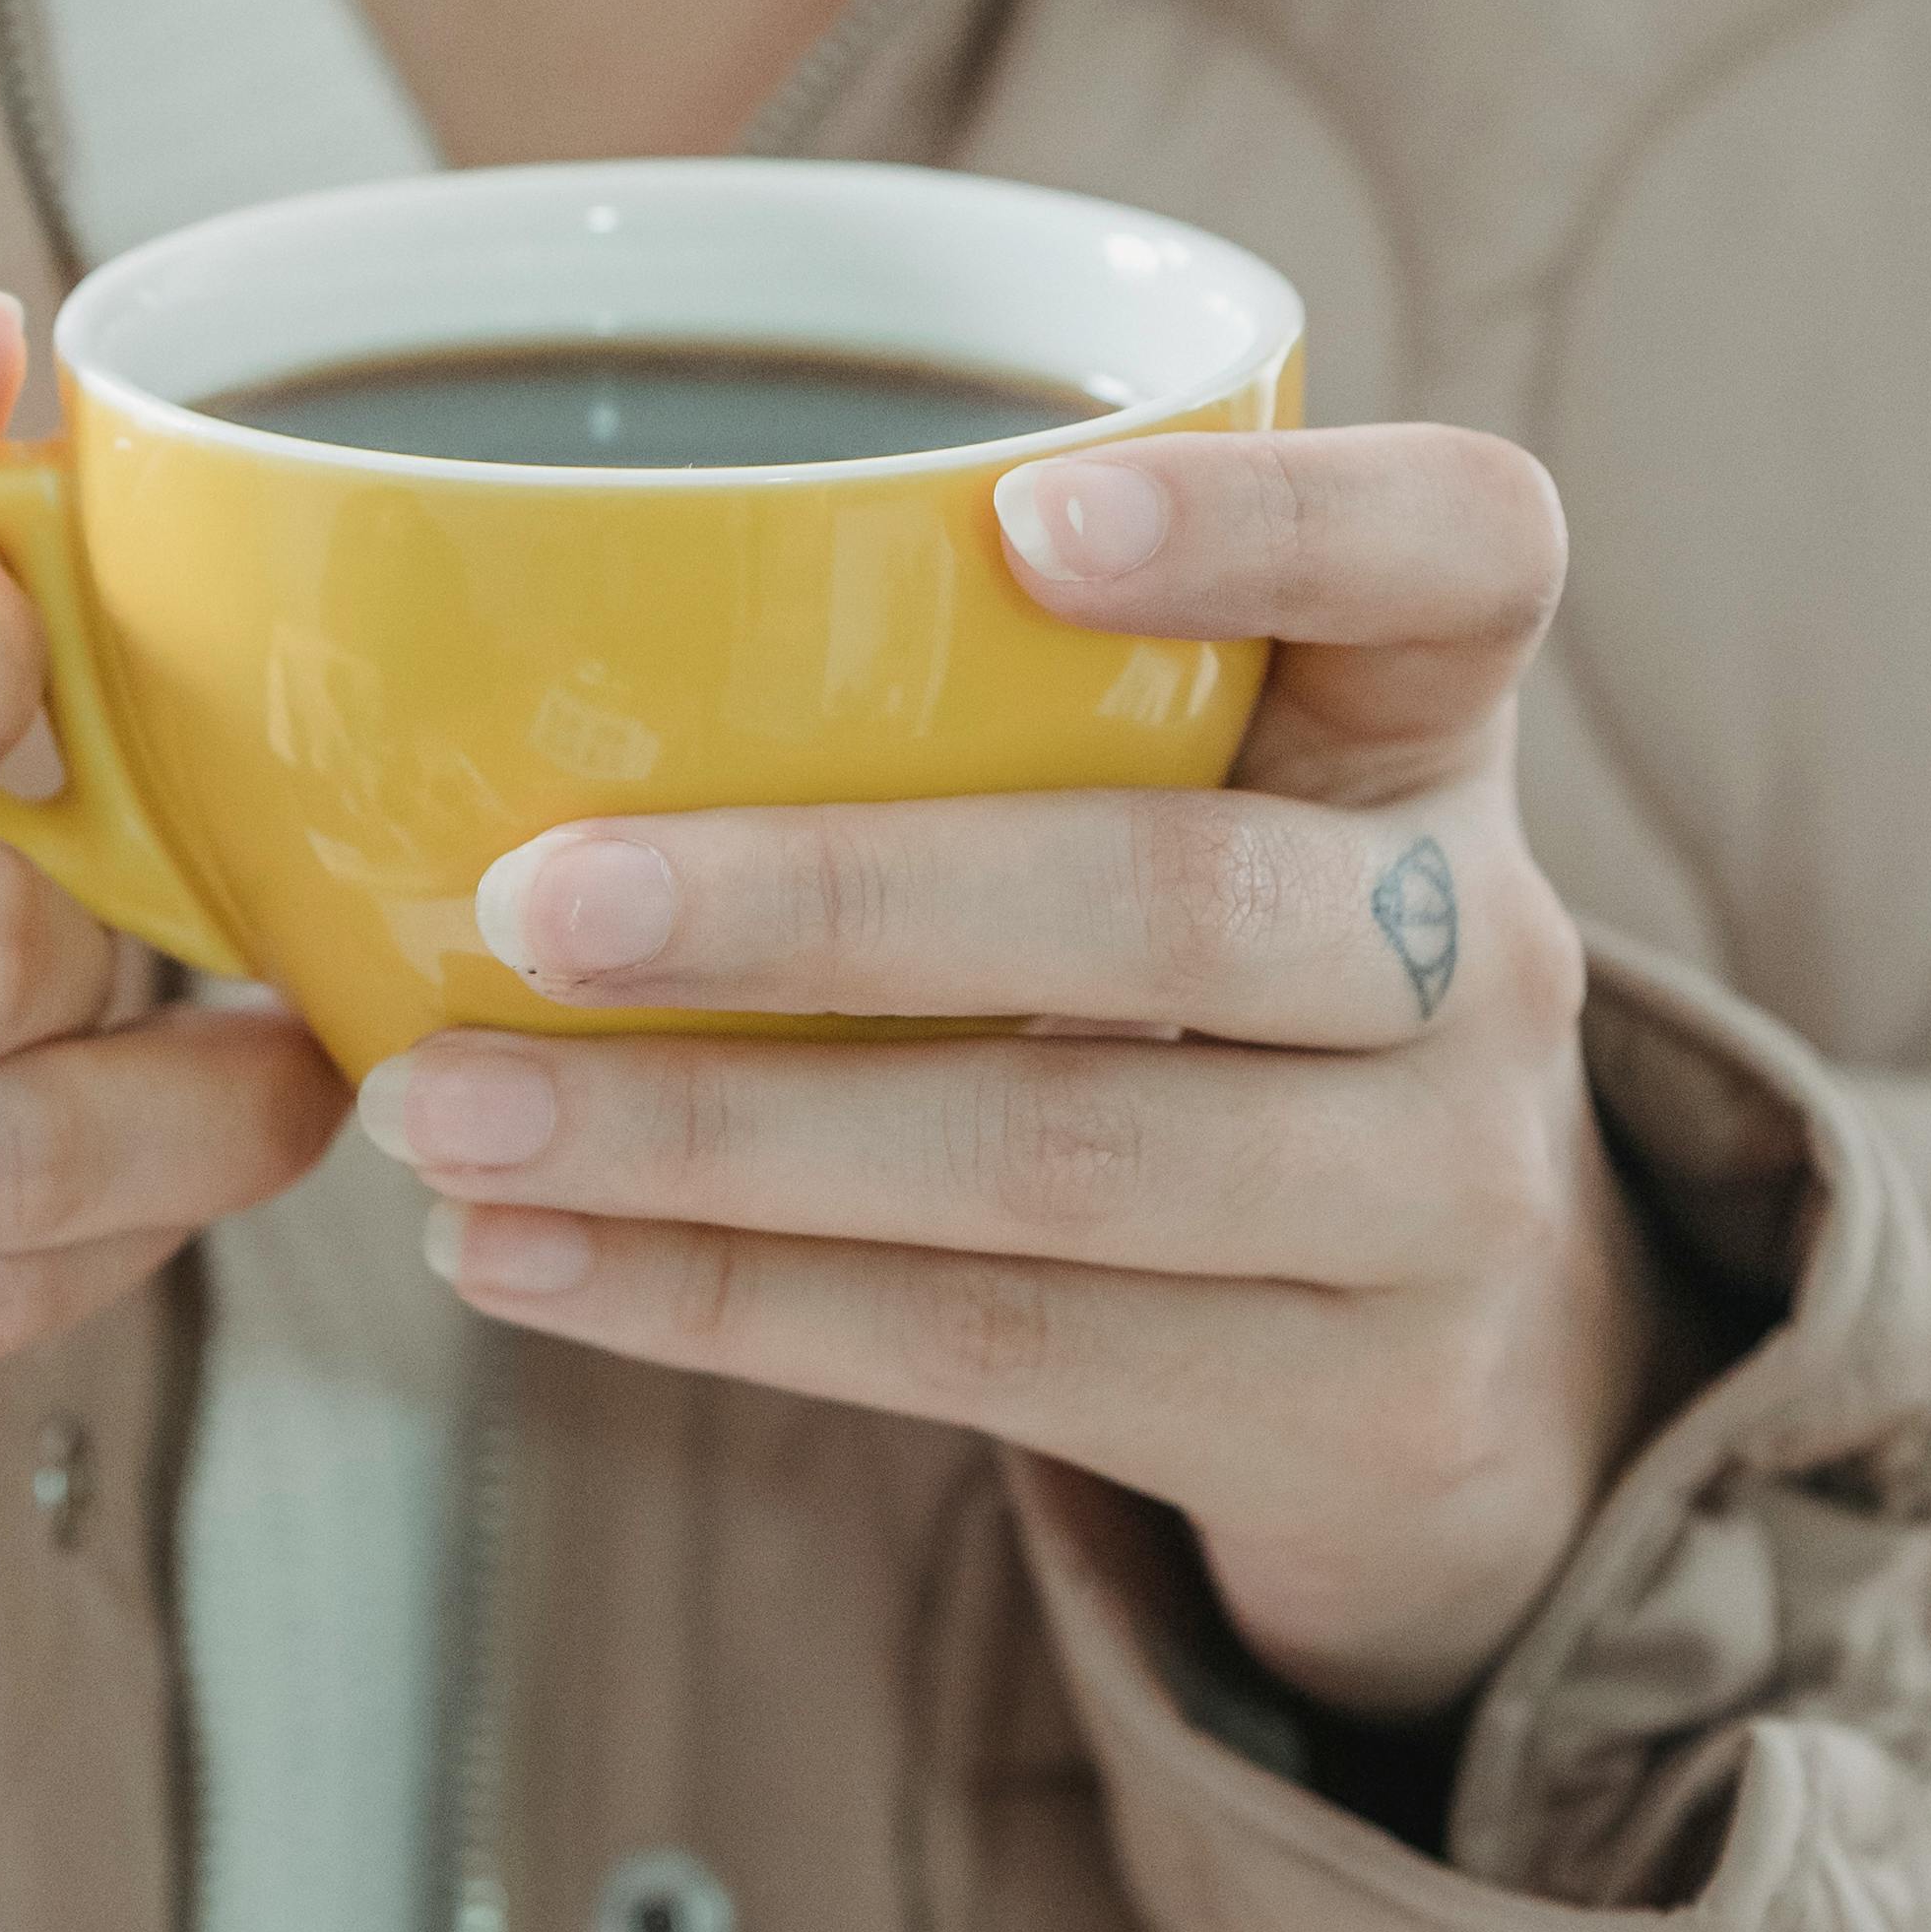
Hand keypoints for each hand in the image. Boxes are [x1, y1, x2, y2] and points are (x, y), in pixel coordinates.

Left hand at [358, 425, 1672, 1723]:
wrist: (1472, 1380)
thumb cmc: (1220, 1004)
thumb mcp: (1213, 813)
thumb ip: (997, 700)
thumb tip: (485, 613)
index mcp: (1431, 733)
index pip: (1463, 550)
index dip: (1269, 520)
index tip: (1020, 515)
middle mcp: (1481, 950)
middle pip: (1180, 900)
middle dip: (829, 902)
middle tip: (538, 897)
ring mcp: (1441, 1199)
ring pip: (1058, 1160)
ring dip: (709, 1140)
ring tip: (449, 1112)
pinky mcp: (1357, 1416)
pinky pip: (1003, 1353)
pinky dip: (726, 1303)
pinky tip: (525, 1260)